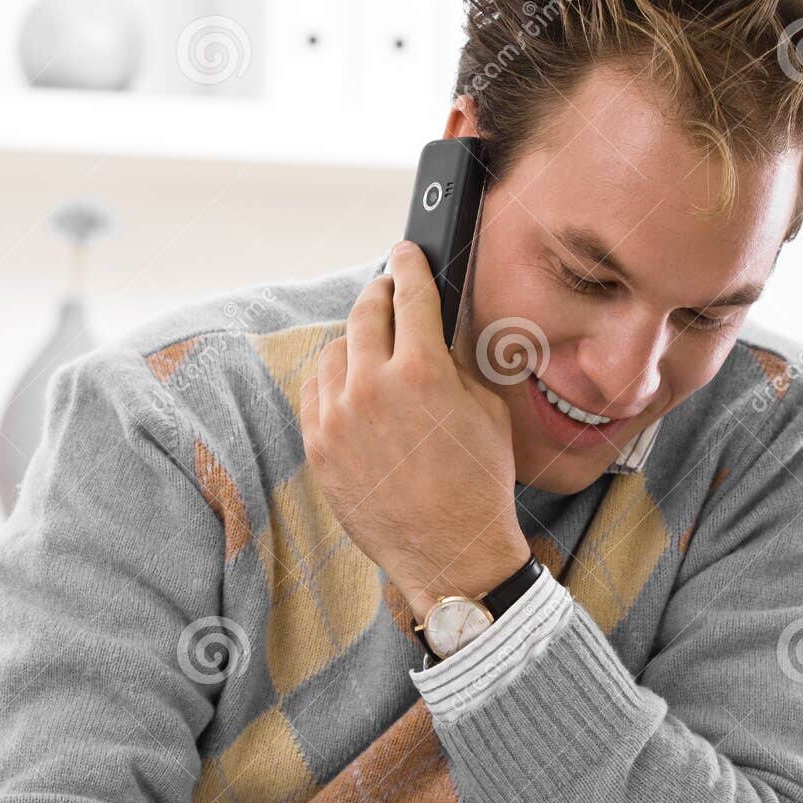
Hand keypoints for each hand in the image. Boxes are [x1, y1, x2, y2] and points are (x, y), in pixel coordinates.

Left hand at [299, 239, 529, 622]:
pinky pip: (315, 391)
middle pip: (364, 313)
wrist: (450, 551)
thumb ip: (454, 361)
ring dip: (355, 340)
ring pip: (335, 350)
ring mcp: (337, 419)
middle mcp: (372, 389)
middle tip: (388, 289)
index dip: (408, 264)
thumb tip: (431, 330)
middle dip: (379, 293)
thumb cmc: (479, 482)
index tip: (405, 251)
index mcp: (421, 372)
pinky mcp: (318, 448)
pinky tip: (351, 383)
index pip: (409, 294)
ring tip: (373, 345)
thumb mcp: (487, 408)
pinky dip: (333, 379)